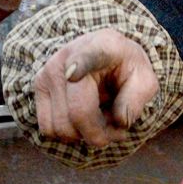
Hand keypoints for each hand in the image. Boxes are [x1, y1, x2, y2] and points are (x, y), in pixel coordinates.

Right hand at [33, 29, 159, 147]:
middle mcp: (67, 58)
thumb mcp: (145, 79)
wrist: (105, 51)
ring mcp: (47, 73)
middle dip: (100, 133)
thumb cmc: (126, 67)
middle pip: (78, 114)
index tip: (73, 73)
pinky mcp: (37, 87)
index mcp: (101, 48)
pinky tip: (84, 120)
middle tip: (117, 127)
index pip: (87, 57)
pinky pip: (48, 128)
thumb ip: (137, 99)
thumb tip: (118, 122)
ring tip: (101, 120)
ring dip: (84, 135)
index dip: (80, 66)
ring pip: (61, 128)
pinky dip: (68, 133)